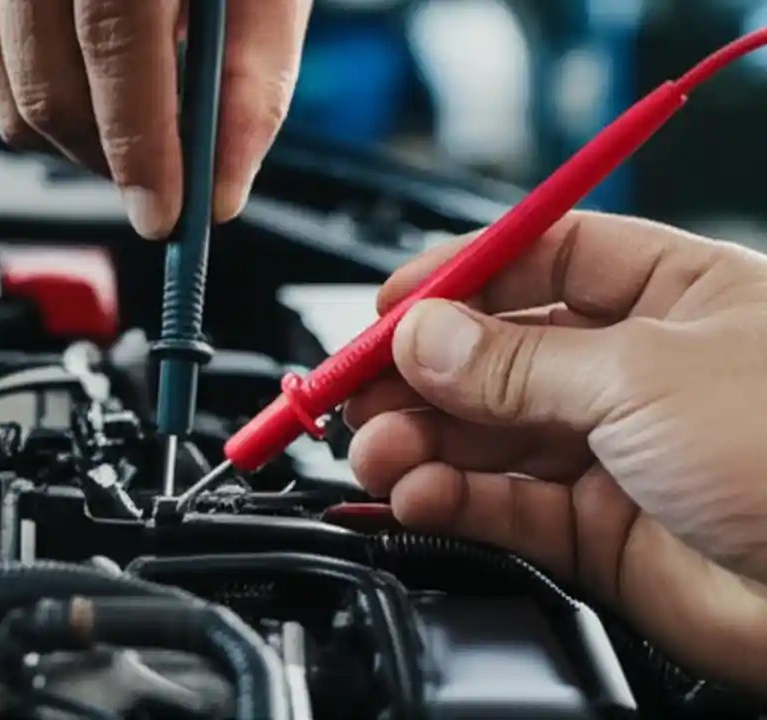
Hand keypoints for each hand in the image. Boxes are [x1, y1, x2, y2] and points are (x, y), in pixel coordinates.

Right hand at [0, 0, 311, 238]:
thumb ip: (254, 68)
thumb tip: (222, 183)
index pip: (116, 33)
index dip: (139, 138)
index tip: (168, 212)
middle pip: (47, 80)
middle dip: (107, 160)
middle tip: (162, 184)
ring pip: (7, 85)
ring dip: (76, 136)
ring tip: (137, 121)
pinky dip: (42, 92)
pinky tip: (98, 75)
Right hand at [345, 211, 766, 690]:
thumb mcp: (644, 376)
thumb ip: (516, 364)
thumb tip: (423, 336)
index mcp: (671, 294)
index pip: (540, 260)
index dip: (457, 277)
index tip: (387, 303)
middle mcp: (636, 367)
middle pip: (495, 353)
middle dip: (419, 372)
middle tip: (356, 390)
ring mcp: (613, 450)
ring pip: (487, 433)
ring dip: (420, 439)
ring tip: (377, 450)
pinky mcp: (596, 530)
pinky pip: (501, 503)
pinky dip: (450, 499)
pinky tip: (417, 493)